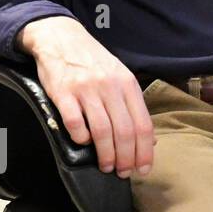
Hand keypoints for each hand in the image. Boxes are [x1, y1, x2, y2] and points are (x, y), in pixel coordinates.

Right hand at [17, 16, 153, 177]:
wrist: (62, 38)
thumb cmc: (94, 62)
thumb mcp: (120, 78)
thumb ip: (134, 107)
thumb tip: (150, 140)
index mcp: (128, 85)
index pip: (143, 124)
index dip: (145, 151)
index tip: (143, 169)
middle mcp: (110, 87)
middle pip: (124, 131)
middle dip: (127, 157)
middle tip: (123, 173)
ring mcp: (87, 90)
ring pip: (102, 130)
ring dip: (106, 154)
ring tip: (107, 166)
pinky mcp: (63, 93)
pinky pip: (74, 121)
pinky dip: (80, 137)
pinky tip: (83, 143)